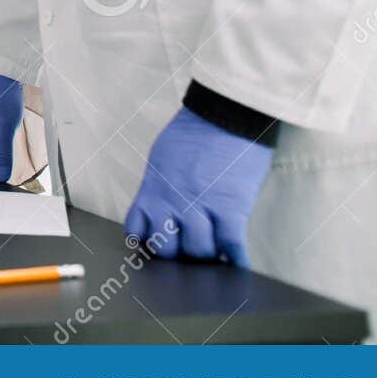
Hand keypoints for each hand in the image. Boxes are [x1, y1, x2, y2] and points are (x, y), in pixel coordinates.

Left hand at [124, 107, 272, 267]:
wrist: (224, 113)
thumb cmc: (193, 132)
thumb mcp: (160, 159)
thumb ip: (158, 187)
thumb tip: (159, 210)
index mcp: (152, 190)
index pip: (138, 232)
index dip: (149, 244)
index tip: (159, 247)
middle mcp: (172, 202)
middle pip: (168, 249)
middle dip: (179, 255)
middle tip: (191, 251)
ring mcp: (201, 206)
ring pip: (198, 251)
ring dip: (209, 256)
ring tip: (216, 251)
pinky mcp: (231, 207)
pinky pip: (231, 245)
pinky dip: (236, 259)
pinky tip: (238, 263)